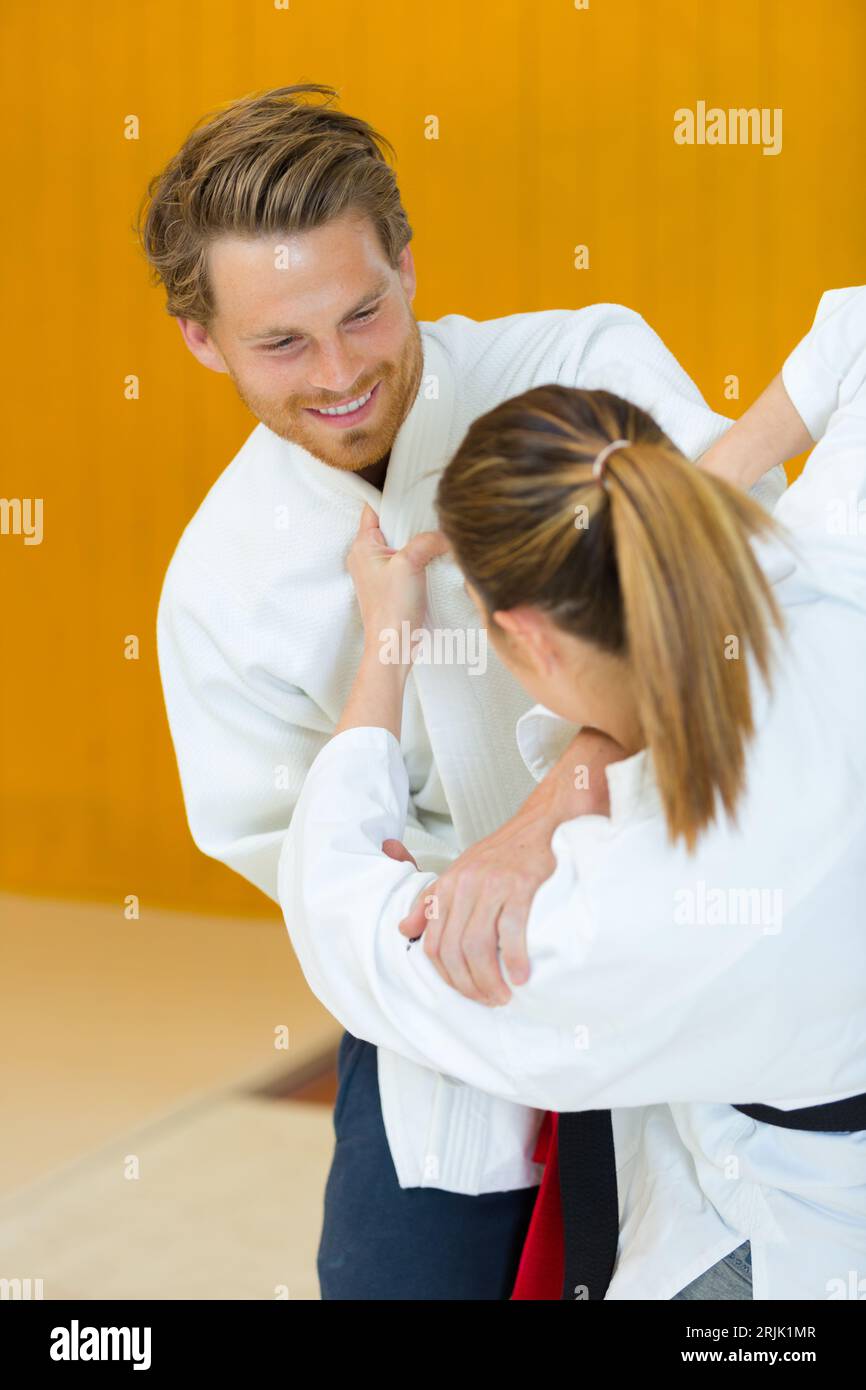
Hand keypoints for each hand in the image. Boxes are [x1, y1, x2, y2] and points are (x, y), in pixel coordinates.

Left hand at [347, 504, 449, 654]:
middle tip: (435, 508)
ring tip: (440, 531)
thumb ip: (428, 540)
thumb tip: (447, 533)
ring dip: (419, 540)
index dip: (392, 495)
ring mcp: (380, 572)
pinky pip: (407, 562)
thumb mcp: (410, 564)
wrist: (393, 647)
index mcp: (363, 546)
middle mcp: (367, 557)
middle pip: (391, 525)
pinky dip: (421, 558)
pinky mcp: (392, 586)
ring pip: (402, 545)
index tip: (413, 486)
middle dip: (412, 518)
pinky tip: (438, 557)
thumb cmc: (392, 609)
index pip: (374, 508)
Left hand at [397, 727, 624, 1004]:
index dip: (447, 976)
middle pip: (454, 950)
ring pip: (477, 945)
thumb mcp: (459, 872)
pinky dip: (515, 960)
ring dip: (490, 979)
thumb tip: (405, 929)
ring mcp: (493, 885)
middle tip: (489, 1000)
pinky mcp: (522, 886)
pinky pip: (512, 931)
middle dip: (469, 984)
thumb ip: (432, 902)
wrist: (541, 824)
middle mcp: (466, 885)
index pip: (434, 943)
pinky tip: (521, 976)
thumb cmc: (502, 854)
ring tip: (504, 995)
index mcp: (448, 886)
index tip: (465, 992)